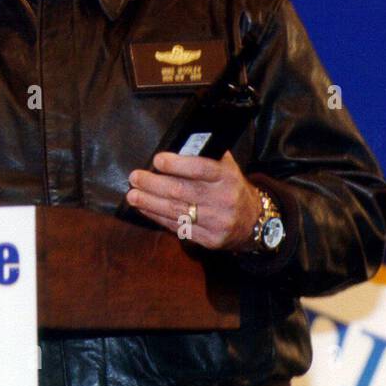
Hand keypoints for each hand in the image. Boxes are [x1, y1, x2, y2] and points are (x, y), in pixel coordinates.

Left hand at [127, 150, 261, 250]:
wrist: (253, 221)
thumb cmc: (231, 187)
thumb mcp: (227, 166)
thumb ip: (205, 156)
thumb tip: (176, 146)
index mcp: (227, 177)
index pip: (201, 169)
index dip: (177, 164)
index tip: (157, 160)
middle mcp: (223, 199)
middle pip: (182, 191)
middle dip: (154, 184)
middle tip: (135, 177)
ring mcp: (216, 221)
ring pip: (176, 211)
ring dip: (150, 203)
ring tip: (133, 196)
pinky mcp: (209, 239)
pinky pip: (179, 227)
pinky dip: (158, 217)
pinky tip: (145, 209)